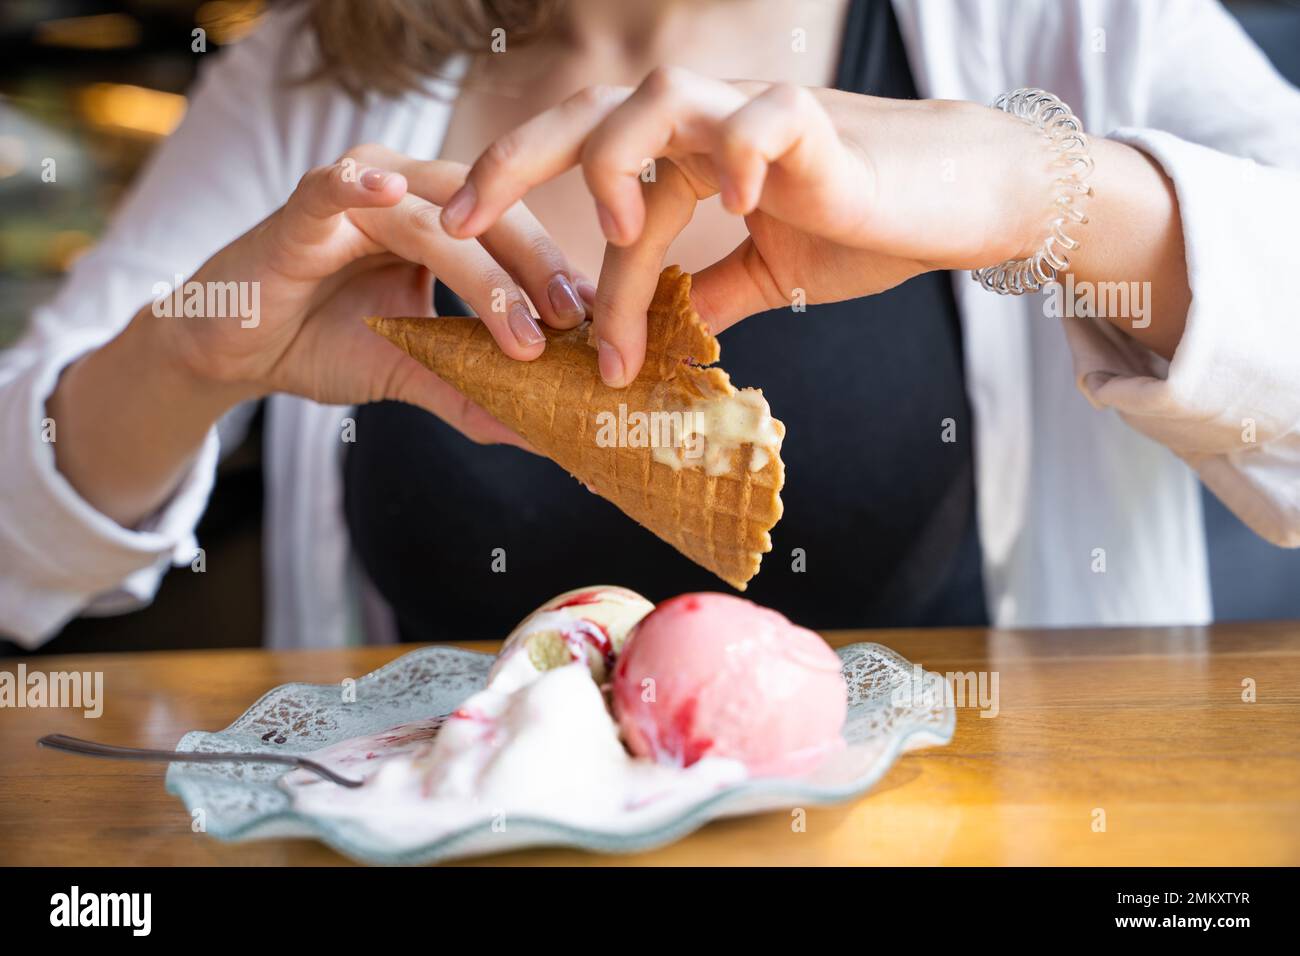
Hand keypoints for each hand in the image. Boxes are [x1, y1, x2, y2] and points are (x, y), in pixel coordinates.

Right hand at [157, 143, 593, 443]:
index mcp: (440, 219)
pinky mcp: (299, 208)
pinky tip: (387, 193)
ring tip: (522, 330)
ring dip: (483, 275)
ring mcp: (354, 194)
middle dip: (538, 269)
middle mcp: (406, 192)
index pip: (514, 234)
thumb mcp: (411, 370)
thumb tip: (542, 436)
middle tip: (580, 321)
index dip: (557, 274)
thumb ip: (471, 392)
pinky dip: (357, 186)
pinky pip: (332, 186)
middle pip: (490, 216)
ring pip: (433, 219)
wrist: (231, 349)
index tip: (603, 324)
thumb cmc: (321, 342)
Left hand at [439, 70, 1055, 384]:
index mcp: (686, 156)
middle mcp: (707, 125)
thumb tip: (653, 342)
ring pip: (658, 101)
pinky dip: (738, 149)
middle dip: (514, 160)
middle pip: (588, 116)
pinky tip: (730, 199)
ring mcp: (756, 116)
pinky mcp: (815, 123)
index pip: (591, 184)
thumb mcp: (768, 274)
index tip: (484, 282)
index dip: (537, 228)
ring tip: (609, 223)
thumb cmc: (867, 224)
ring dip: (617, 157)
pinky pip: (762, 118)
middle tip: (457, 218)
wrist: (963, 200)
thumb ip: (706, 294)